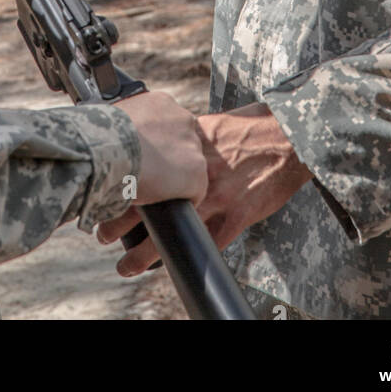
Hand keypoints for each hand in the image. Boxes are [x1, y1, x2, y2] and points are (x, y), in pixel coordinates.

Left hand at [97, 101, 310, 275]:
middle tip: (101, 232)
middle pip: (150, 200)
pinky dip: (186, 256)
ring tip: (124, 265)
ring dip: (145, 251)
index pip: (144, 167)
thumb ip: (183, 140)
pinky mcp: (237, 215)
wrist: (289, 138)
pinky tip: (170, 266)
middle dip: (121, 220)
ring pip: (172, 229)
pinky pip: (206, 243)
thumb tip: (157, 145)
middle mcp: (198, 171)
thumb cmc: (251, 128)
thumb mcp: (210, 126)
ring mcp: (217, 195)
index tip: (101, 193)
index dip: (119, 184)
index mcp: (189, 146)